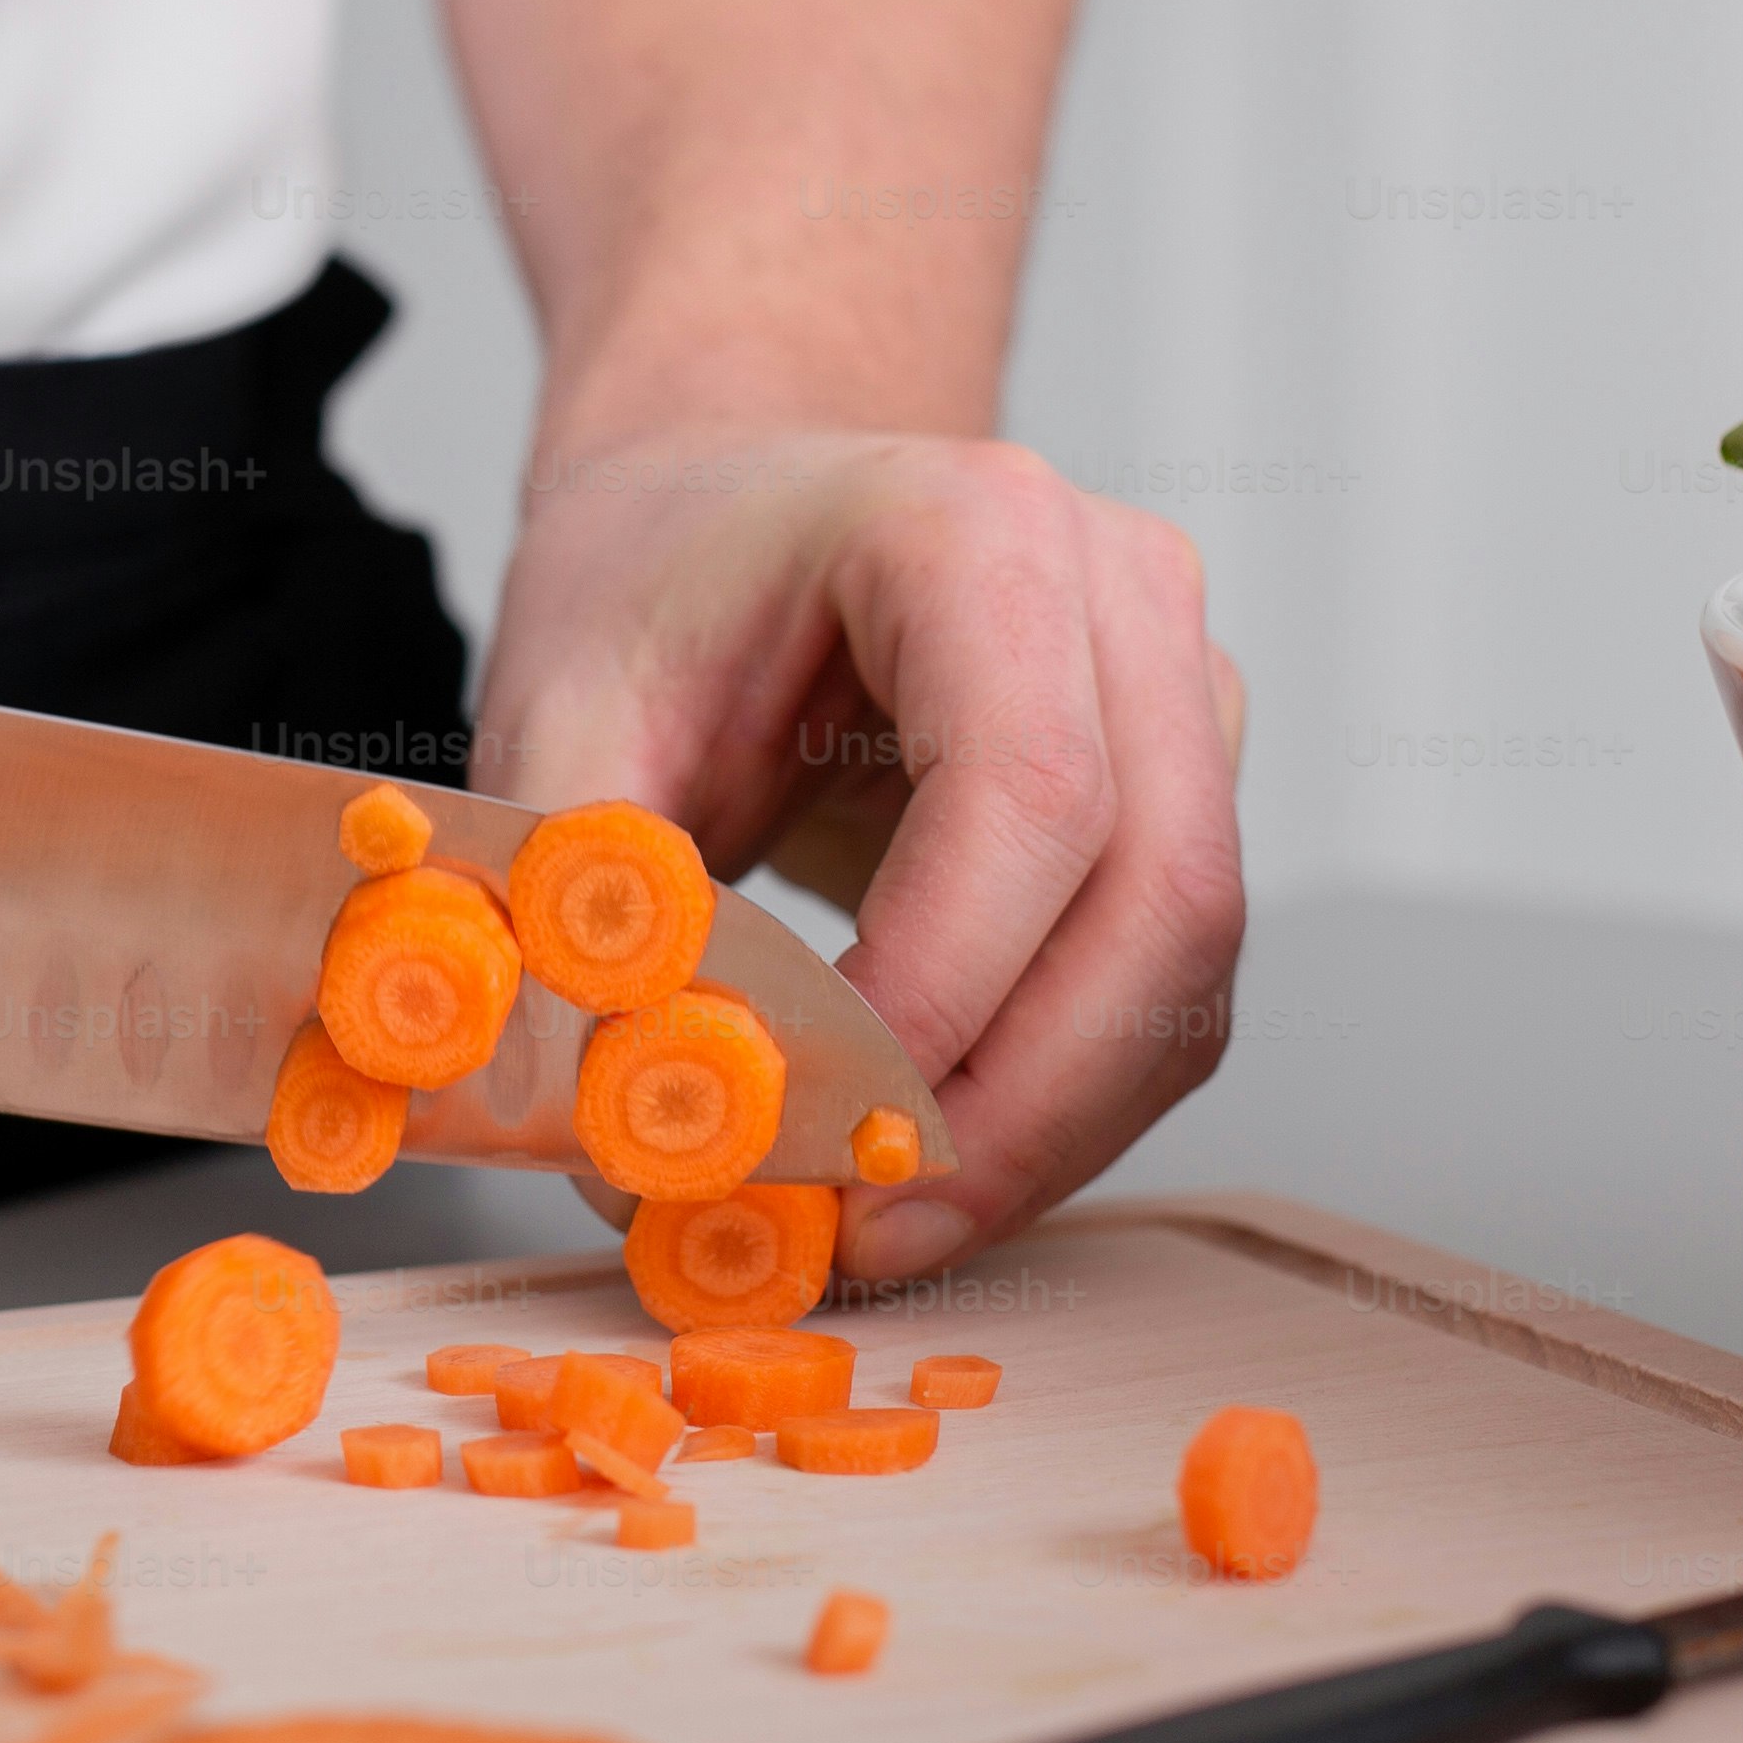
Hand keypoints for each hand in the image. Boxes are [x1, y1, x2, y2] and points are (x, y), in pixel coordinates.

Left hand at [478, 427, 1247, 1281]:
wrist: (720, 505)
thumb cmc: (657, 579)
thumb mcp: (558, 713)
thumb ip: (578, 907)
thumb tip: (619, 1134)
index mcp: (976, 528)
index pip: (1030, 790)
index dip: (944, 989)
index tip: (822, 1129)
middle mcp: (1119, 596)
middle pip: (1157, 898)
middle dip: (1013, 1110)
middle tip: (860, 1236)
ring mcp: (1177, 695)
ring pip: (1184, 973)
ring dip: (1044, 1135)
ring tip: (880, 1226)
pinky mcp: (1183, 796)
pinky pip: (1165, 996)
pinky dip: (1059, 1108)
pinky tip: (933, 1163)